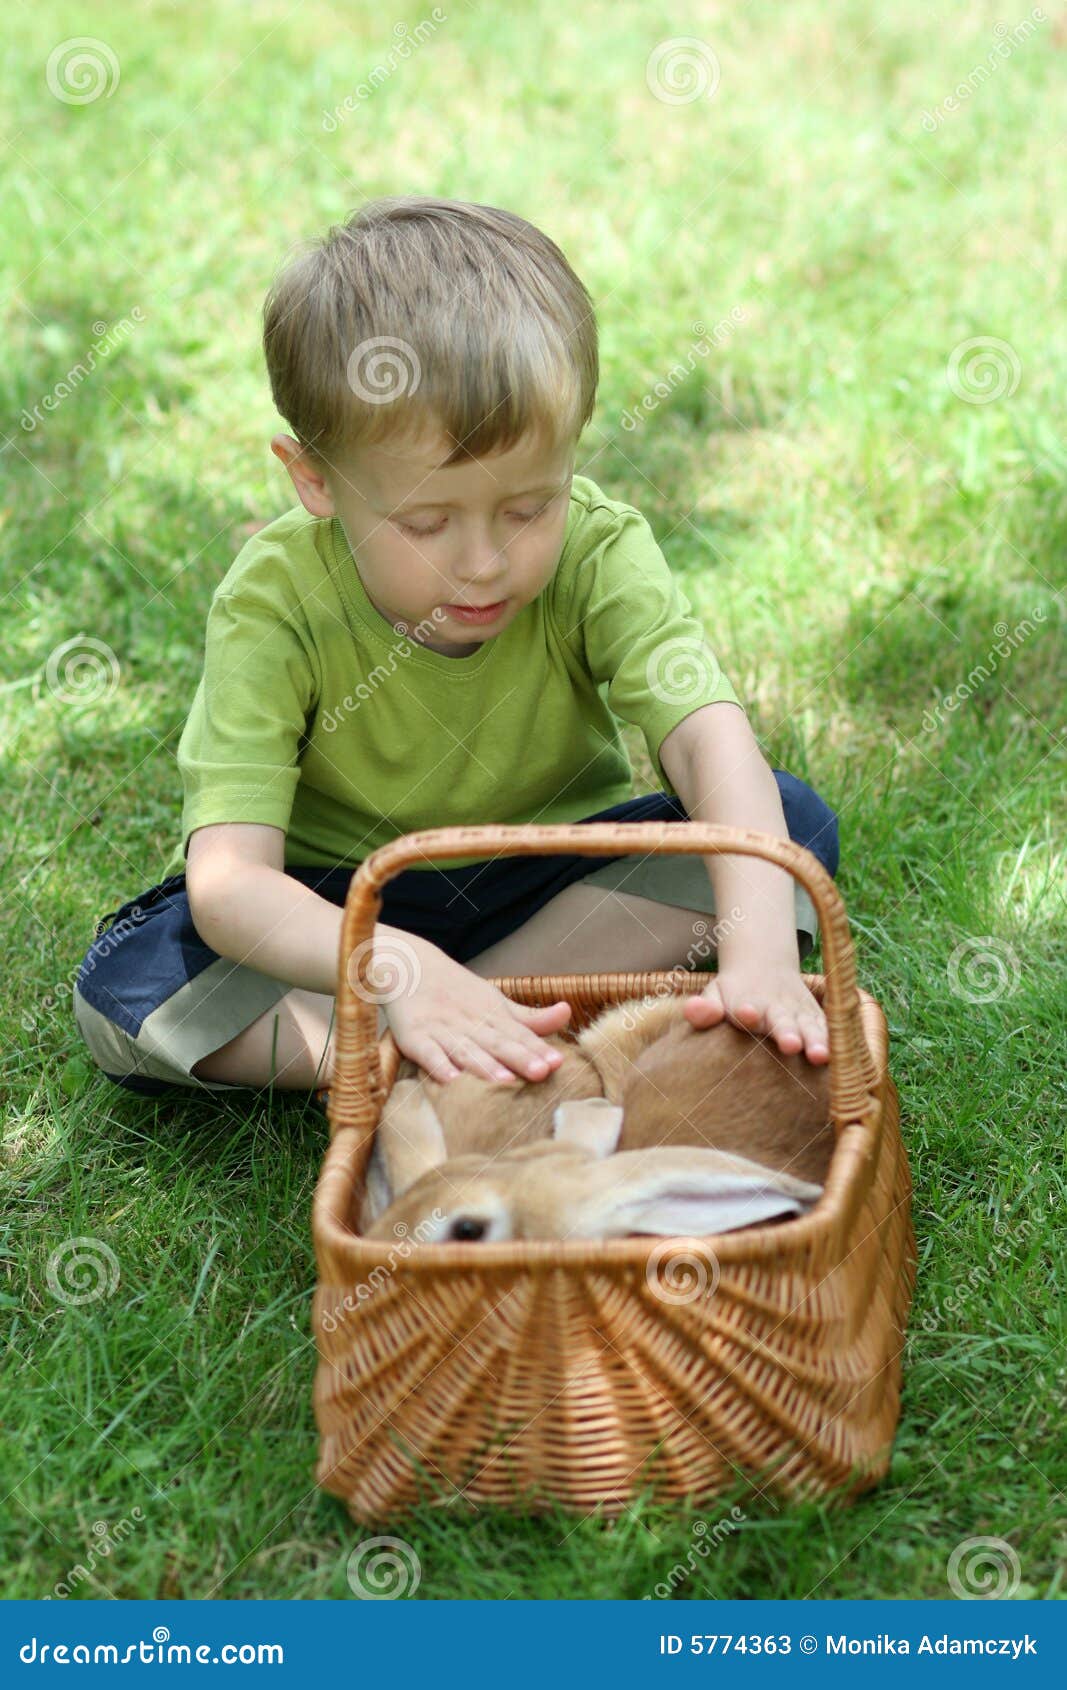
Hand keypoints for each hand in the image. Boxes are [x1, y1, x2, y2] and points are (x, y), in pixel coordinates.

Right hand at [384, 942, 572, 1084]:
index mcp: (491, 1015)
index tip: (556, 1063)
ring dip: (484, 1065)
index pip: (518, 1034)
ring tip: (504, 1082)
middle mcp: (469, 1022)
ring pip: (466, 1050)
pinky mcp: (414, 1037)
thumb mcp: (495, 1002)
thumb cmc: (458, 993)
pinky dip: (438, 1065)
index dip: (536, 1048)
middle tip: (541, 1072)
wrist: (409, 966)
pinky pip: (427, 1053)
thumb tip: (567, 1012)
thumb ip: (529, 1018)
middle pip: (497, 1043)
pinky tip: (450, 1080)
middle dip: (519, 1057)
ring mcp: (442, 1029)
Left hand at [682, 962, 828, 1063]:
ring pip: (810, 1027)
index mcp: (748, 1003)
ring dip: (816, 1040)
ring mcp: (800, 1014)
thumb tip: (692, 1009)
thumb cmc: (734, 995)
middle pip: (782, 1021)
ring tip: (820, 1056)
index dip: (747, 1013)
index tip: (747, 1013)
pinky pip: (829, 1030)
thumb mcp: (715, 994)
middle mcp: (777, 1008)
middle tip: (789, 1044)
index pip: (746, 1009)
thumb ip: (705, 1008)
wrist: (765, 967)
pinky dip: (837, 1041)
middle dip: (786, 1032)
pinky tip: (843, 1058)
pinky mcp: (817, 1020)